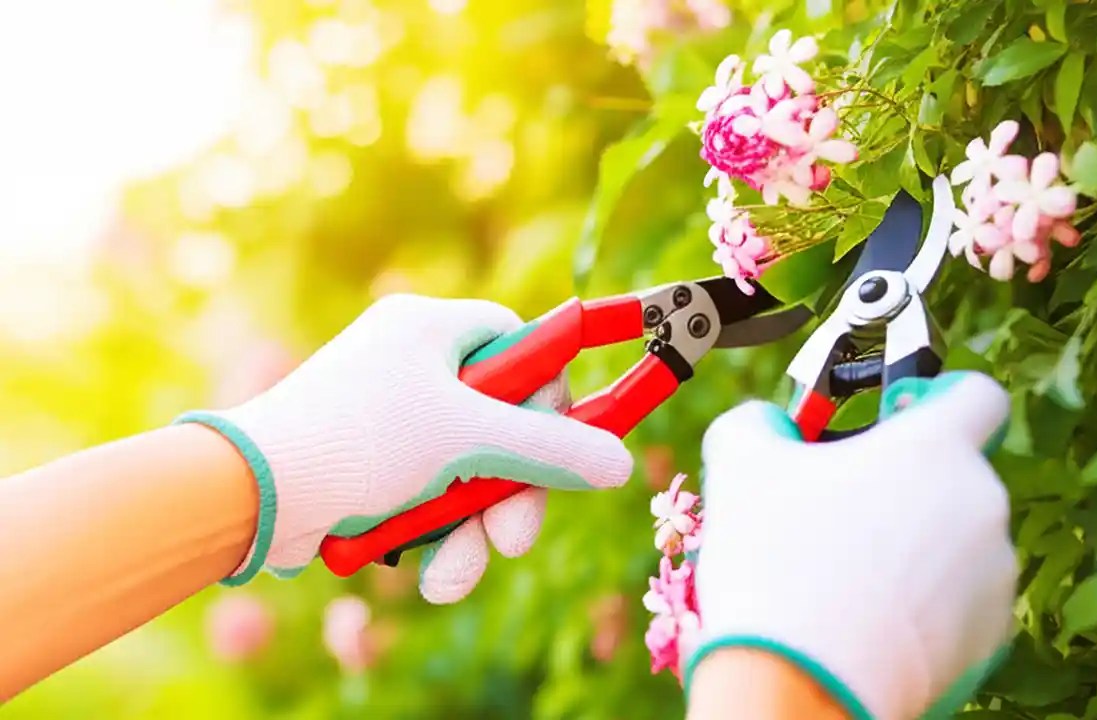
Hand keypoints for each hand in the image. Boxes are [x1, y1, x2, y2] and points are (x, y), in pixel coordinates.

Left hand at [179, 295, 632, 601]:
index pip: (522, 346)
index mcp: (432, 330)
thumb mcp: (466, 439)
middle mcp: (414, 368)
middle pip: (504, 424)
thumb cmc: (355, 442)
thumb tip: (621, 462)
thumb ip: (550, 448)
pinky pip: (432, 498)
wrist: (247, 497)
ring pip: (470, 473)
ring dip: (471, 531)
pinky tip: (428, 572)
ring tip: (452, 573)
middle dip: (512, 490)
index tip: (570, 443)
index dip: (551, 397)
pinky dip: (435, 537)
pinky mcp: (375, 471)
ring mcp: (393, 422)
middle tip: (514, 538)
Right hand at [686, 372, 1014, 719]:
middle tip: (841, 513)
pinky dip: (924, 607)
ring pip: (958, 542)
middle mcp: (982, 503)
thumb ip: (760, 422)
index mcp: (935, 447)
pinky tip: (868, 622)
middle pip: (956, 474)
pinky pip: (961, 603)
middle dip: (905, 487)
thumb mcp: (742, 465)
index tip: (894, 423)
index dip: (937, 399)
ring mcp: (994, 575)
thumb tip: (770, 425)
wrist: (799, 683)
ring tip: (847, 578)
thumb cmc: (775, 562)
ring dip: (916, 548)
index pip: (975, 395)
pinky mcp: (990, 638)